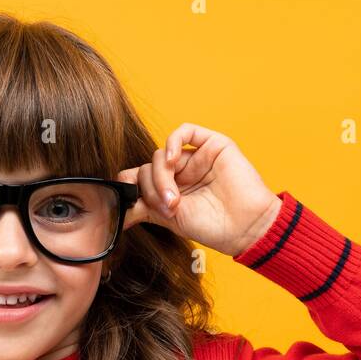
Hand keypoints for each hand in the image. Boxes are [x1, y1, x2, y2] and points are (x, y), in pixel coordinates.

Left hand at [116, 124, 281, 258]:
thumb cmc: (212, 227)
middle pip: (147, 168)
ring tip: (175, 200)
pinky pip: (184, 132)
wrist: (245, 227)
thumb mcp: (168, 220)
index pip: (139, 178)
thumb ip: (143, 209)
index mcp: (168, 189)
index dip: (130, 186)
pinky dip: (171, 142)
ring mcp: (194, 158)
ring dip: (161, 177)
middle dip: (152, 189)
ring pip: (160, 155)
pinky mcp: (211, 145)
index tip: (127, 202)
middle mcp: (180, 172)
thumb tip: (115, 213)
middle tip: (166, 208)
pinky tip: (171, 159)